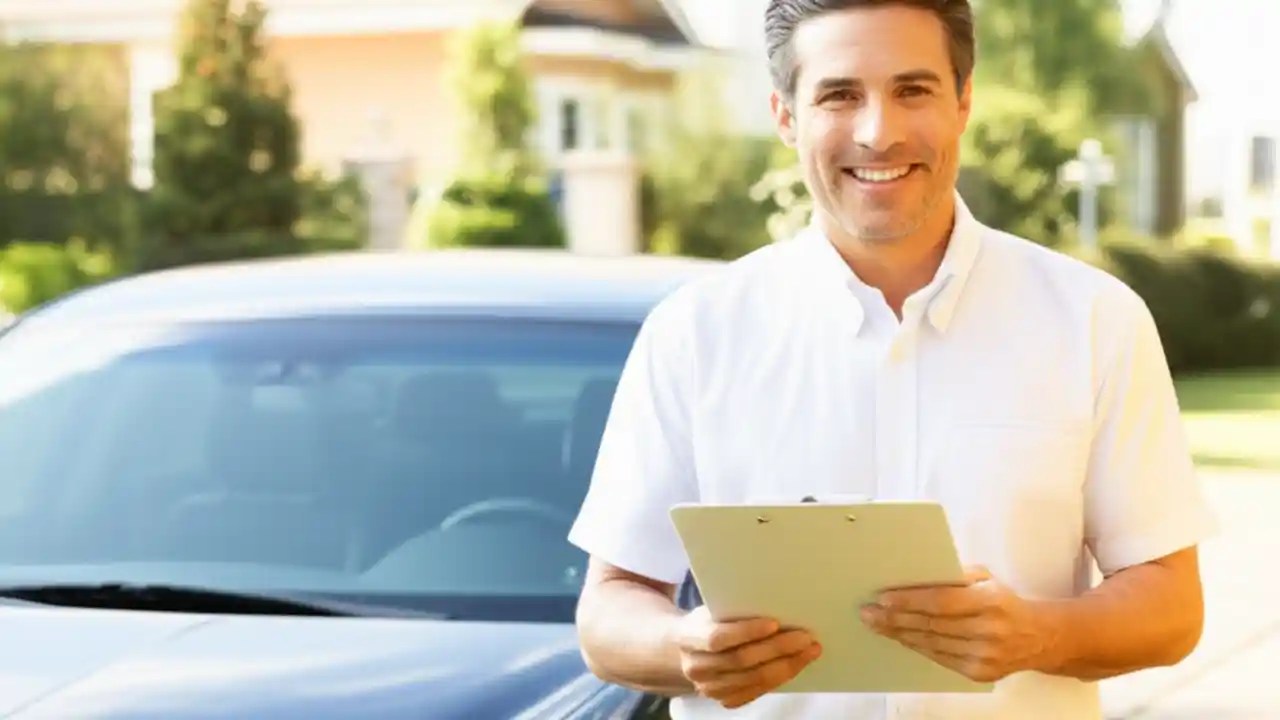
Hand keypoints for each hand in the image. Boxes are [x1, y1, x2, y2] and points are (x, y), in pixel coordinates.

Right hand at [668, 606, 821, 708]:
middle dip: (778, 648)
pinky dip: (780, 678)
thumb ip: (733, 610)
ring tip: (810, 650)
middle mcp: (696, 667)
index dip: (747, 631)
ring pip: (754, 679)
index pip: (718, 638)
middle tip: (805, 637)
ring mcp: (709, 688)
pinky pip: (758, 692)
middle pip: (742, 661)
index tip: (775, 623)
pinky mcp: (724, 700)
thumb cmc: (706, 622)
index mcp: (689, 637)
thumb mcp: (710, 610)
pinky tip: (797, 664)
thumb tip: (776, 601)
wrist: (682, 651)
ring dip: (787, 665)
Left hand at [860, 567, 1061, 682]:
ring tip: (877, 624)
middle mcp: (988, 630)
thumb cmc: (1004, 601)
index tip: (883, 598)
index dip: (910, 601)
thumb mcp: (987, 579)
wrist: (1040, 638)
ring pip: (932, 644)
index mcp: (990, 601)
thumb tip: (916, 574)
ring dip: (900, 634)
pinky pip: (939, 658)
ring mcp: (984, 655)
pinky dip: (917, 647)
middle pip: (932, 625)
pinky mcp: (979, 673)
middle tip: (868, 613)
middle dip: (895, 619)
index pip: (941, 601)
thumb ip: (956, 576)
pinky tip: (900, 637)